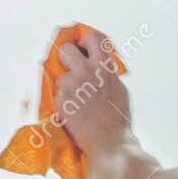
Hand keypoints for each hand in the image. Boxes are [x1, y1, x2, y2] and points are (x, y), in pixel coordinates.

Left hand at [54, 27, 132, 156]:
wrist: (108, 141)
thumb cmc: (117, 120)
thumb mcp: (119, 89)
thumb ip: (108, 74)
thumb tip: (100, 65)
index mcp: (105, 66)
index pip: (92, 37)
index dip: (84, 41)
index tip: (83, 48)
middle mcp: (87, 71)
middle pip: (65, 50)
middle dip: (65, 57)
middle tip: (70, 67)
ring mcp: (72, 85)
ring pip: (61, 76)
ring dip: (66, 86)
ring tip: (77, 101)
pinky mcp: (61, 100)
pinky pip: (58, 94)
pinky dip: (64, 102)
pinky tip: (74, 112)